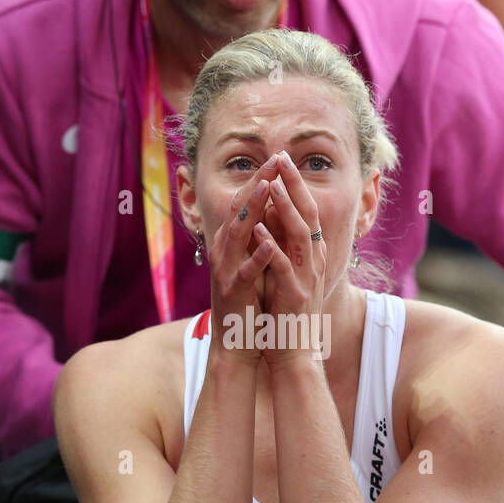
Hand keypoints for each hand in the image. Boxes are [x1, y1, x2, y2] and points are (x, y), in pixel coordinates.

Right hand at [207, 154, 281, 362]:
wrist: (235, 344)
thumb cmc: (248, 304)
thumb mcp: (253, 264)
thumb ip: (258, 239)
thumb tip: (273, 211)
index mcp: (231, 244)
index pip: (245, 203)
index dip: (261, 179)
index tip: (279, 158)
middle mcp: (224, 252)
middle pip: (239, 209)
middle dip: (258, 183)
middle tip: (275, 159)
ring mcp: (226, 271)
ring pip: (238, 233)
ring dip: (253, 209)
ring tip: (268, 187)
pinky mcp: (233, 292)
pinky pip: (245, 271)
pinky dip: (257, 256)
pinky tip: (268, 243)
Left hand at [259, 151, 326, 367]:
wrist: (292, 353)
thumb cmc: (286, 314)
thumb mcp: (288, 273)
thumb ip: (284, 247)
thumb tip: (273, 217)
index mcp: (312, 256)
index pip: (308, 213)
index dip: (297, 185)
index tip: (283, 161)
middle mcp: (314, 263)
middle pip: (308, 215)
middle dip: (294, 185)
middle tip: (281, 159)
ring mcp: (307, 278)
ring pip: (299, 235)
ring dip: (286, 207)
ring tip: (271, 184)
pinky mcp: (294, 295)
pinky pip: (282, 265)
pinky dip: (270, 244)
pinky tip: (259, 227)